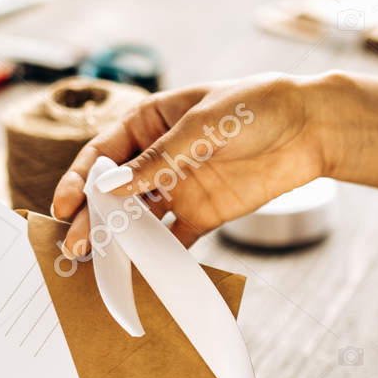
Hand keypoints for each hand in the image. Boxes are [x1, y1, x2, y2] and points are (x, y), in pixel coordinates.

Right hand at [51, 74, 328, 255]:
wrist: (313, 127)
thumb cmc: (258, 106)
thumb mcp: (203, 124)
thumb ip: (159, 160)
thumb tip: (114, 187)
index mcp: (150, 122)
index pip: (103, 153)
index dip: (80, 178)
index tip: (63, 204)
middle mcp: (158, 158)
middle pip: (113, 191)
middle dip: (91, 217)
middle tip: (73, 246)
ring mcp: (178, 187)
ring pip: (137, 218)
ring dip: (117, 239)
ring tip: (98, 263)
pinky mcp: (203, 214)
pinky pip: (173, 239)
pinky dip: (156, 256)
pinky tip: (139, 271)